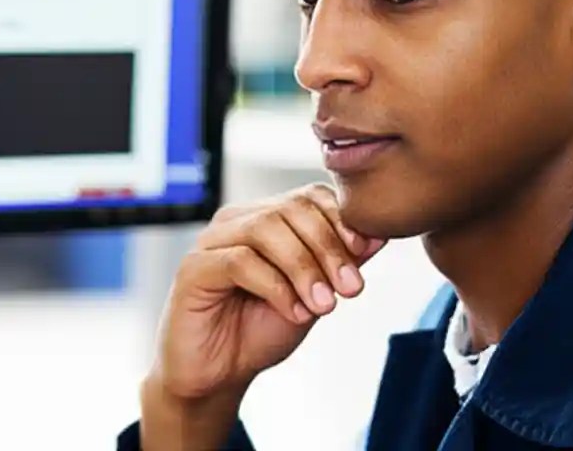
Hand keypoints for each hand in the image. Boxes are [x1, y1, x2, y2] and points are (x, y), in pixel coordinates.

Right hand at [148, 183, 386, 401]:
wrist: (218, 376)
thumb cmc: (259, 331)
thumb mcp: (313, 295)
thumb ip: (339, 264)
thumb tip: (378, 234)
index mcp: (265, 218)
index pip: (308, 196)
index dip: (341, 220)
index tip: (365, 252)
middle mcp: (237, 221)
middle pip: (290, 208)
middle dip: (328, 246)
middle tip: (351, 287)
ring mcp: (212, 241)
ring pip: (266, 229)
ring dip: (304, 267)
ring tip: (324, 304)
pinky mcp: (193, 268)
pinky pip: (239, 261)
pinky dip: (275, 287)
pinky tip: (294, 312)